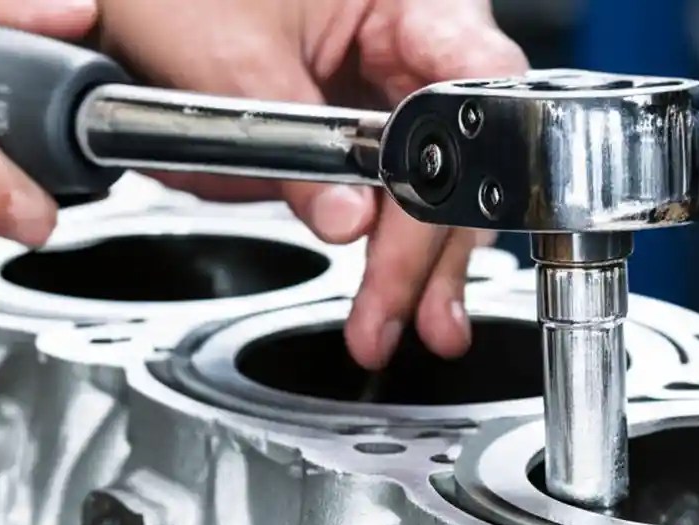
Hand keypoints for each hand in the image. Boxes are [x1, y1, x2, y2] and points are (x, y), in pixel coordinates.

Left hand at [95, 0, 527, 367]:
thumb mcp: (228, 61)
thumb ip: (293, 146)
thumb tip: (345, 221)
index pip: (470, 82)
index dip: (462, 167)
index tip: (428, 237)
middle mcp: (408, 29)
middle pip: (458, 146)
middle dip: (431, 241)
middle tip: (412, 312)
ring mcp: (383, 74)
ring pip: (428, 176)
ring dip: (411, 255)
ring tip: (394, 320)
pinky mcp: (353, 111)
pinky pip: (384, 180)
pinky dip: (379, 236)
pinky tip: (384, 286)